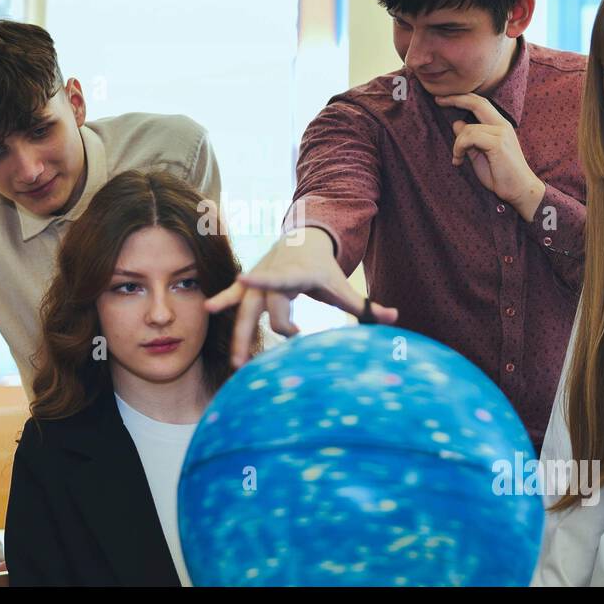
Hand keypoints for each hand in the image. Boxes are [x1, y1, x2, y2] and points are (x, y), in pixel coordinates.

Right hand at [205, 227, 397, 367]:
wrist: (304, 240)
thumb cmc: (324, 270)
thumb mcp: (343, 286)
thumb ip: (366, 305)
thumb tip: (395, 317)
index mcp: (298, 275)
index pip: (280, 280)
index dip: (263, 280)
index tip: (243, 277)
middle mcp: (275, 275)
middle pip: (263, 305)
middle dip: (256, 332)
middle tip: (250, 363)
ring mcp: (259, 279)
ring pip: (244, 307)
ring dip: (239, 335)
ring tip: (237, 363)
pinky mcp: (251, 286)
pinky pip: (234, 296)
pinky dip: (223, 301)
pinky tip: (209, 310)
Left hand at [435, 93, 545, 220]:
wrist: (520, 190)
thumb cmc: (500, 175)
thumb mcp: (479, 154)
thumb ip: (469, 139)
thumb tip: (456, 123)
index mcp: (499, 125)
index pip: (480, 103)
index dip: (462, 97)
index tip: (443, 97)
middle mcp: (502, 125)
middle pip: (477, 102)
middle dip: (455, 98)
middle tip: (437, 100)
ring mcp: (501, 133)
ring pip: (468, 128)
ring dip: (457, 144)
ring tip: (457, 158)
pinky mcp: (498, 144)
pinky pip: (470, 137)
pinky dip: (459, 148)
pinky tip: (459, 160)